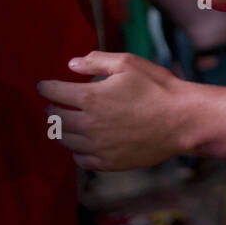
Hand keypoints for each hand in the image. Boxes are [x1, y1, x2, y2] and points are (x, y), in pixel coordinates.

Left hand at [38, 52, 187, 169]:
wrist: (182, 120)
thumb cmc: (158, 88)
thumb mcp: (128, 64)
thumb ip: (96, 61)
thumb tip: (71, 64)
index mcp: (91, 97)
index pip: (53, 92)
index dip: (45, 87)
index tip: (43, 86)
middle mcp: (89, 124)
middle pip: (54, 118)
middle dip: (50, 109)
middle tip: (53, 104)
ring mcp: (98, 146)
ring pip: (64, 140)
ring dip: (61, 130)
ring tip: (66, 122)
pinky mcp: (108, 163)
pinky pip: (81, 159)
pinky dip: (76, 150)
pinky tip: (82, 142)